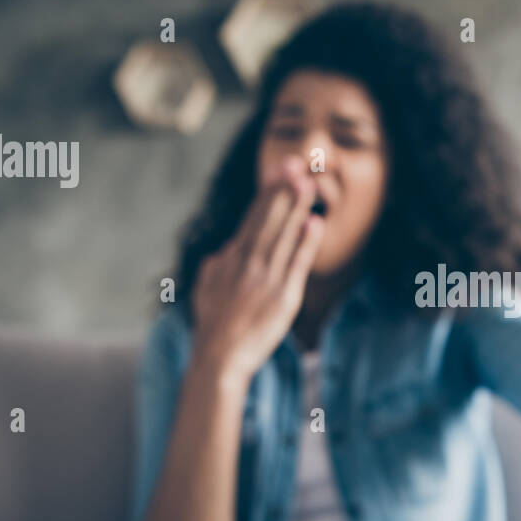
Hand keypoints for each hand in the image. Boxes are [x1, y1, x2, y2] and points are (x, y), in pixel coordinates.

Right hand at [190, 156, 325, 385]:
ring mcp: (266, 278)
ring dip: (296, 208)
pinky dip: (306, 243)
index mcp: (232, 257)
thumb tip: (225, 249)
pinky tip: (314, 223)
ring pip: (284, 235)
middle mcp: (248, 262)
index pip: (254, 217)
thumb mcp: (207, 287)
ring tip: (309, 183)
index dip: (269, 192)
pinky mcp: (283, 297)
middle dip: (283, 189)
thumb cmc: (213, 325)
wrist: (219, 357)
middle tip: (298, 162)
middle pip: (269, 219)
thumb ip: (217, 264)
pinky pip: (297, 264)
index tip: (280, 169)